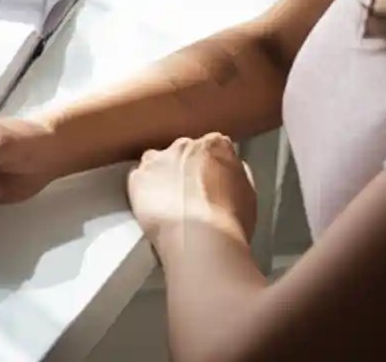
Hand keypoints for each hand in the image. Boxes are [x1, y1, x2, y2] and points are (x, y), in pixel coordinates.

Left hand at [127, 133, 257, 253]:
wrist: (200, 240)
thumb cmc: (229, 222)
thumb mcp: (248, 193)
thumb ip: (235, 171)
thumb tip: (227, 168)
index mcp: (215, 145)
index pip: (212, 146)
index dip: (211, 164)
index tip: (211, 178)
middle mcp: (184, 145)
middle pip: (183, 151)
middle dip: (185, 167)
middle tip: (190, 192)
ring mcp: (157, 160)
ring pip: (158, 162)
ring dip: (162, 175)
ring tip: (170, 201)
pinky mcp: (137, 178)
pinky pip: (139, 178)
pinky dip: (144, 189)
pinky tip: (154, 206)